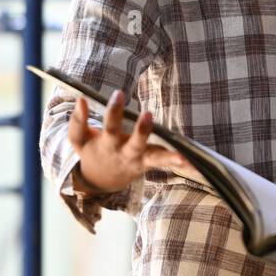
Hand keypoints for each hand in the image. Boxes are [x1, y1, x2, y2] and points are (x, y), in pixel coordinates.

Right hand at [69, 89, 188, 193]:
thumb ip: (77, 121)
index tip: (118, 93)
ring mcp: (140, 161)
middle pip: (135, 143)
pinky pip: (168, 165)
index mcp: (107, 145)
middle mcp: (125, 154)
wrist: (99, 182)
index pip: (110, 126)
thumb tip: (81, 100)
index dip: (113, 111)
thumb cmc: (91, 152)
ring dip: (169, 157)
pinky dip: (183, 166)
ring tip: (184, 156)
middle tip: (148, 113)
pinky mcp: (152, 164)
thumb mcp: (79, 139)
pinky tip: (197, 166)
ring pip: (156, 159)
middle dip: (142, 130)